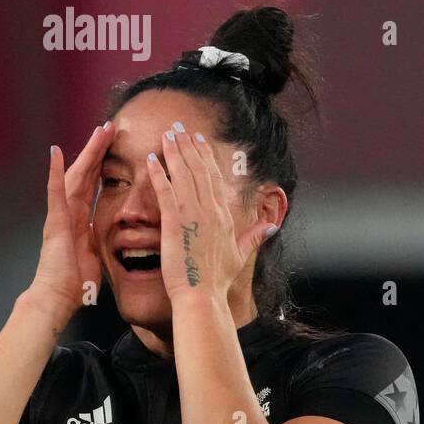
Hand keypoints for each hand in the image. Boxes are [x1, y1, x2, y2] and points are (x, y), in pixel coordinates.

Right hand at [30, 122, 115, 321]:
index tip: (116, 146)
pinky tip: (56, 153)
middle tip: (110, 128)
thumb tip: (118, 235)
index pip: (95, 185)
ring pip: (75, 176)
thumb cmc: (76, 282)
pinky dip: (55, 172)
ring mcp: (61, 215)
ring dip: (86, 153)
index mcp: (82, 219)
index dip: (104, 164)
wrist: (57, 297)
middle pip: (86, 174)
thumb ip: (101, 239)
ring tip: (98, 132)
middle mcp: (70, 212)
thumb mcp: (97, 254)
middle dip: (98, 150)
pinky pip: (55, 193)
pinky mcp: (55, 222)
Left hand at [145, 122, 277, 303]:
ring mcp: (194, 214)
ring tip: (167, 135)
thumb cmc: (218, 279)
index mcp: (224, 216)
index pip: (214, 178)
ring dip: (174, 153)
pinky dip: (159, 174)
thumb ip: (255, 236)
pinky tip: (152, 160)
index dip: (205, 157)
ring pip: (184, 175)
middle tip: (179, 128)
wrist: (203, 295)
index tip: (198, 141)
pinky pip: (166, 192)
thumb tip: (272, 225)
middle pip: (199, 170)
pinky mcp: (175, 222)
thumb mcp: (241, 255)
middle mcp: (211, 210)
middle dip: (189, 146)